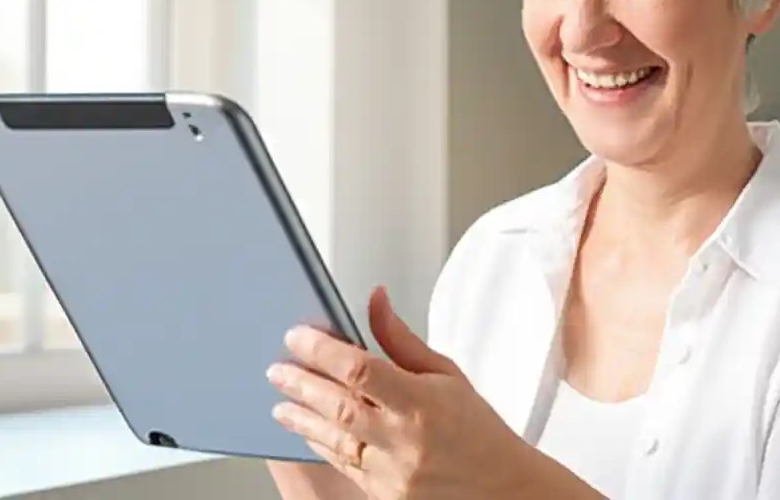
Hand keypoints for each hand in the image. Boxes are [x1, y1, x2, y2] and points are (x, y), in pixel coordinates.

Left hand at [267, 286, 540, 499]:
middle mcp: (405, 440)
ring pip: (333, 439)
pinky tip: (306, 430)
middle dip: (300, 383)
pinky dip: (321, 444)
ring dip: (301, 417)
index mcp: (423, 402)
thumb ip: (401, 339)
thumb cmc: (478, 430)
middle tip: (276, 368)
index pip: (360, 368)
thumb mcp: (447, 374)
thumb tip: (374, 299)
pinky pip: (343, 465)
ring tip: (280, 400)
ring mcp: (393, 473)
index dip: (322, 350)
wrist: (503, 490)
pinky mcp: (385, 496)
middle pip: (337, 404)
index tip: (298, 335)